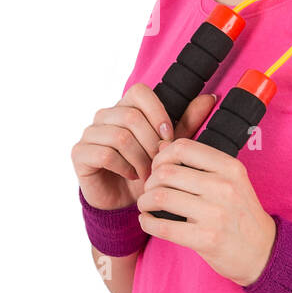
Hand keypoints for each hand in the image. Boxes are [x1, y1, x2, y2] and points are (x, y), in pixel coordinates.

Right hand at [71, 86, 218, 210]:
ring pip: (119, 136)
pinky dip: (124, 167)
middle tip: (159, 162)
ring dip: (139, 158)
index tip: (169, 136)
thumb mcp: (171, 147)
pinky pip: (104, 154)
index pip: (139, 91)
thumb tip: (211, 97)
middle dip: (151, 143)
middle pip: (130, 116)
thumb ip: (187, 123)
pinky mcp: (79, 153)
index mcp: (125, 107)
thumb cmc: (147, 170)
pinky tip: (131, 175)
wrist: (125, 200)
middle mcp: (105, 116)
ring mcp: (90, 133)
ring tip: (147, 173)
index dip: (157, 112)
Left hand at [135, 137, 276, 285]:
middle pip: (166, 173)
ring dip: (144, 201)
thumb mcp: (231, 180)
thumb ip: (199, 163)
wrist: (263, 251)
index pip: (183, 148)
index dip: (161, 156)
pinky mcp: (207, 239)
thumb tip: (161, 146)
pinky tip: (147, 221)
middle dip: (149, 182)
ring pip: (161, 197)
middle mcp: (224, 187)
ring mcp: (216, 214)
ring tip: (145, 205)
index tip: (157, 168)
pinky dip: (147, 222)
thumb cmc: (240, 213)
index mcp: (230, 167)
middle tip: (149, 190)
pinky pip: (163, 226)